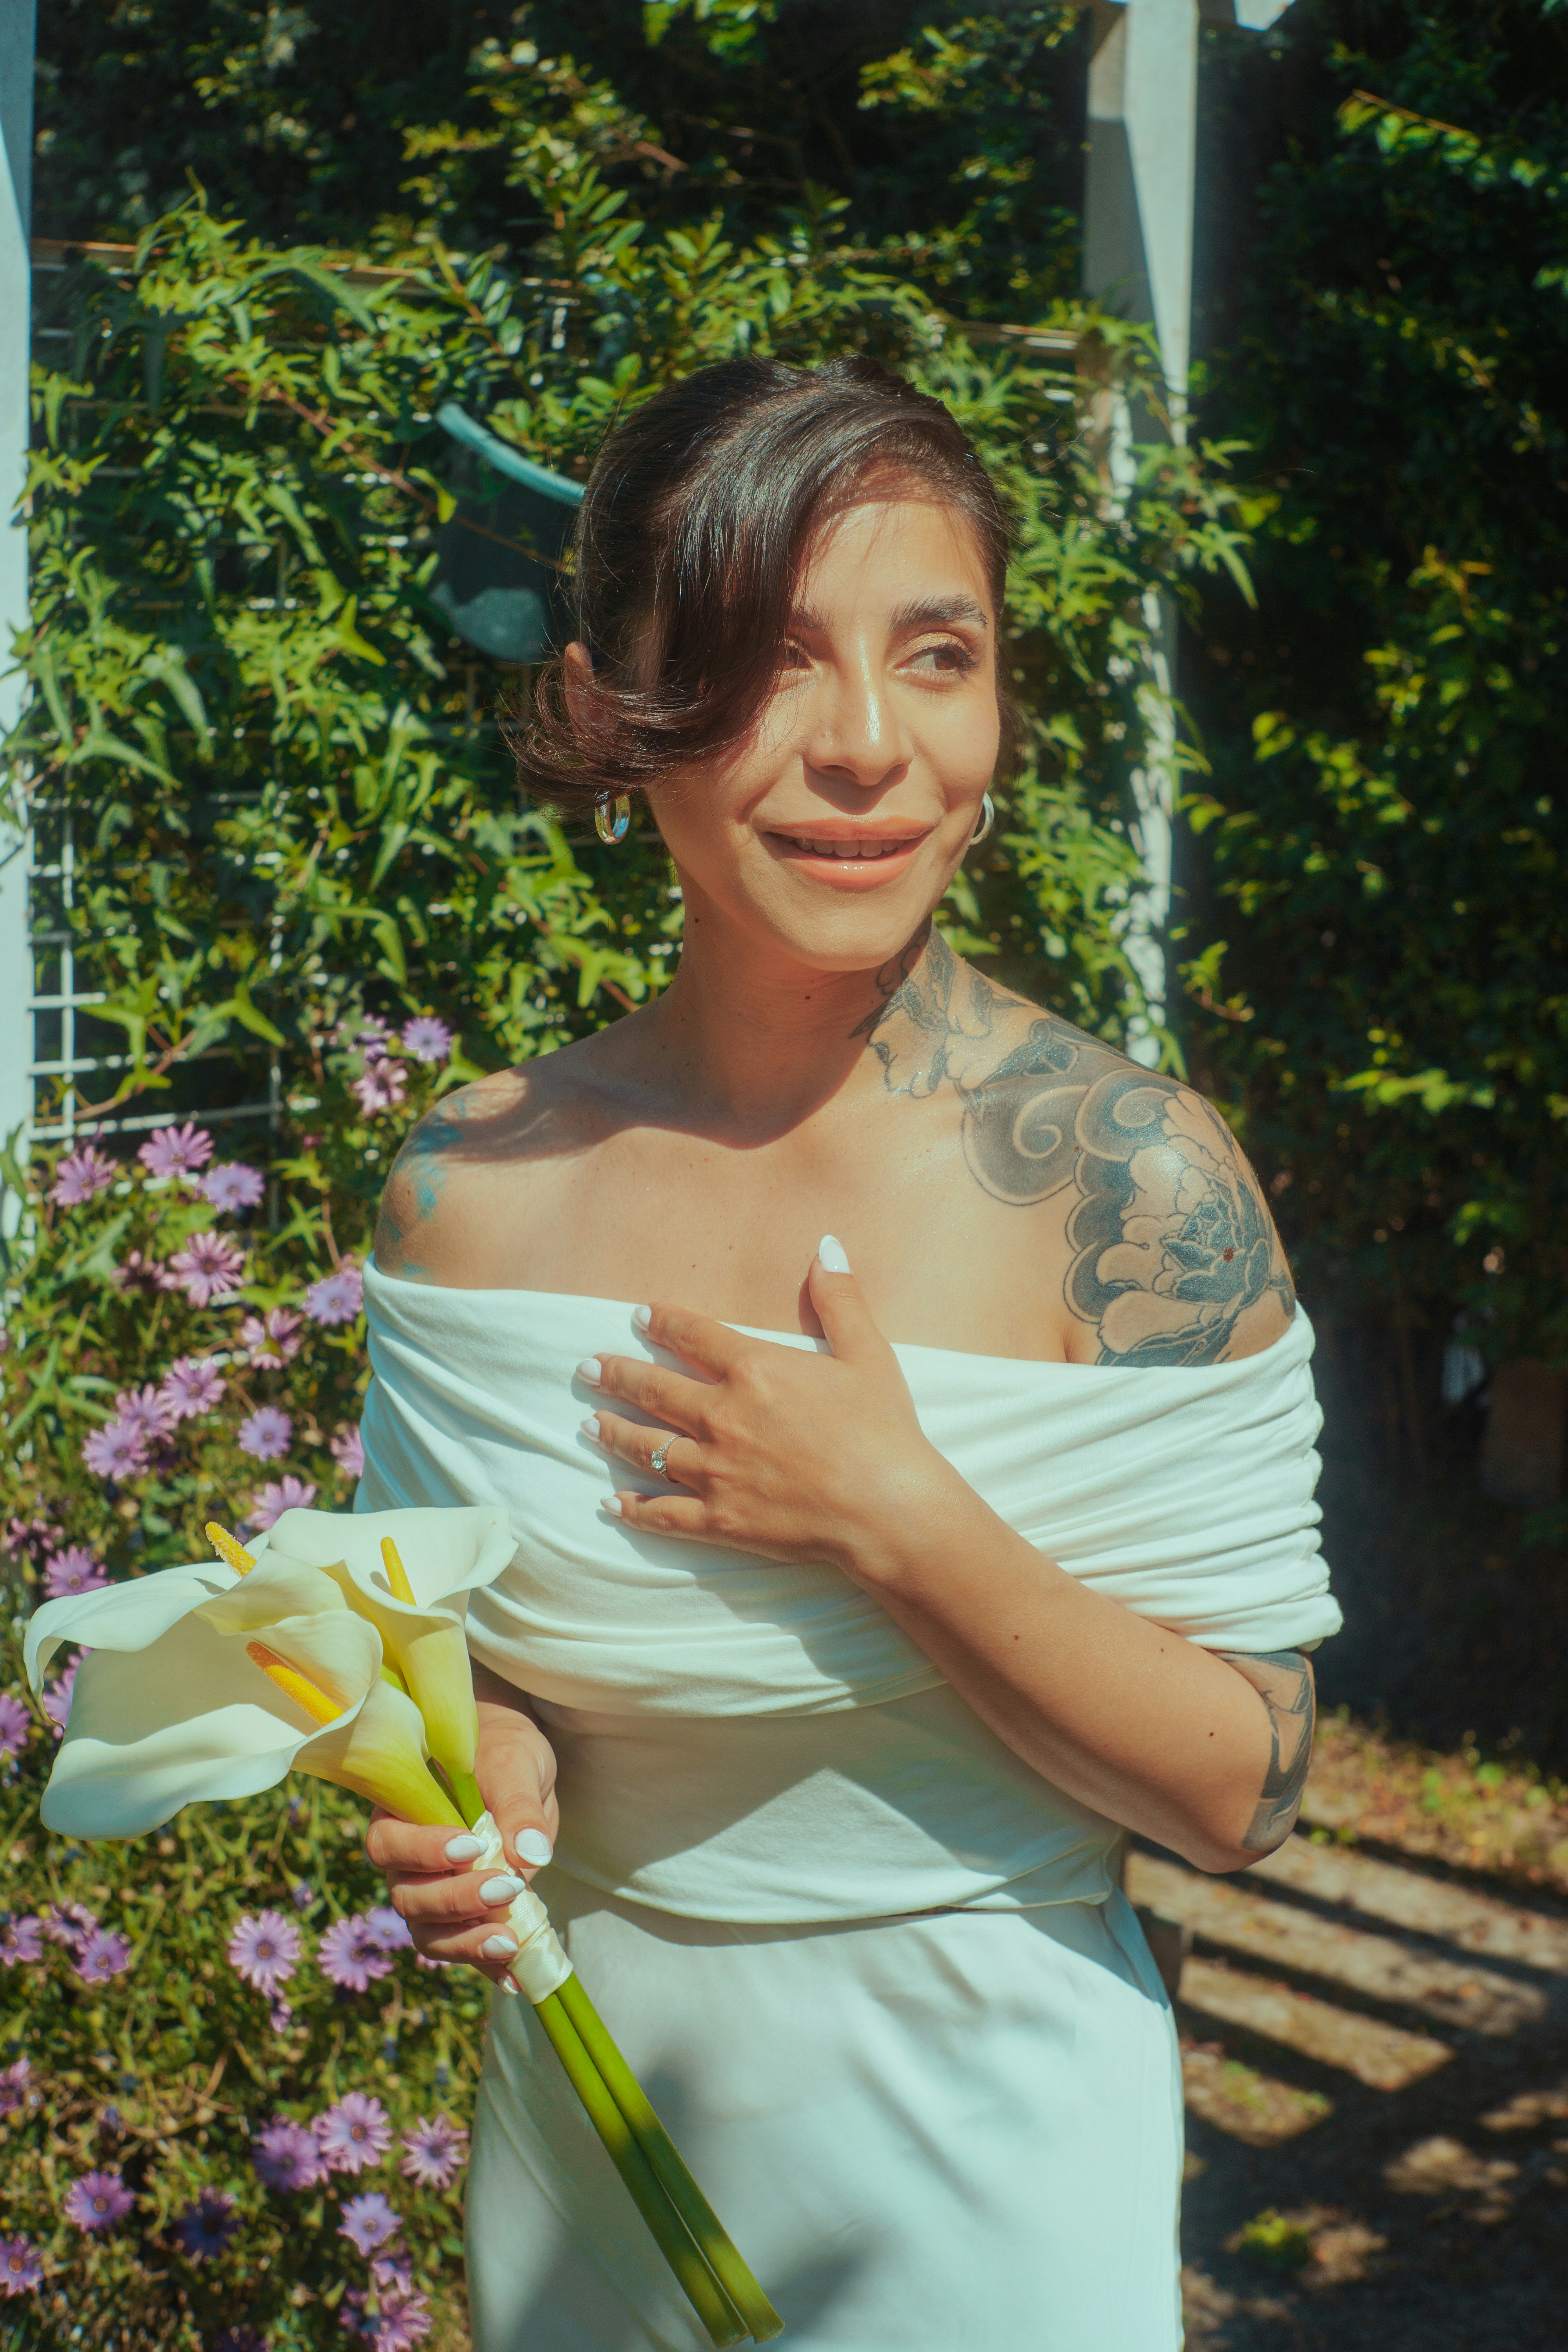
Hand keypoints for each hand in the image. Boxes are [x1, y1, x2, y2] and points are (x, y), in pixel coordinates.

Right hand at [365, 1671, 559, 1987]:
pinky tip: (516, 1976)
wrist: (513, 1762)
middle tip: (506, 1888)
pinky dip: (486, 1965)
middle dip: (455, 1900)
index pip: (389, 1843)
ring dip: (466, 1942)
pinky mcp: (462, 1911)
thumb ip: (517, 1804)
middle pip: (407, 1896)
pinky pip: (462, 1946)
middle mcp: (406, 1858)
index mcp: (400, 1810)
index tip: (472, 1846)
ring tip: (509, 1942)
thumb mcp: (515, 1761)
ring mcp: (431, 1889)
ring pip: (428, 1931)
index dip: (423, 1852)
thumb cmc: (502, 1748)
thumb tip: (530, 1857)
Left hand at [578, 1241, 964, 1587]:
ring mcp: (715, 1470)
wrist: (888, 1510)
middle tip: (586, 1367)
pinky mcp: (718, 1519)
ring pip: (646, 1447)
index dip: (662, 1323)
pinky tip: (612, 1503)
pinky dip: (633, 1508)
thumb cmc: (883, 1430)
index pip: (692, 1336)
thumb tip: (827, 1245)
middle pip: (653, 1389)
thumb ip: (840, 1299)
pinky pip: (662, 1512)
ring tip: (588, 1423)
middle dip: (616, 1375)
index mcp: (754, 1369)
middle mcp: (722, 1415)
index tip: (639, 1316)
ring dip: (612, 1432)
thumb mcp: (867, 1355)